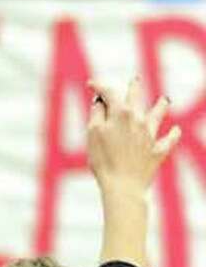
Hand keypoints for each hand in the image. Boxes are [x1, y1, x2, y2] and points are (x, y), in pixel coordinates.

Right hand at [87, 77, 179, 192]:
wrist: (123, 186)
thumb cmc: (104, 161)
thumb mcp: (93, 135)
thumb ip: (96, 114)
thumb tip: (101, 102)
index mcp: (120, 112)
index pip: (109, 92)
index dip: (99, 86)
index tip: (91, 85)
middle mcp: (138, 118)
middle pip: (136, 97)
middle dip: (133, 87)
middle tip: (134, 80)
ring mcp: (150, 134)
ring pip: (158, 114)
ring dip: (161, 105)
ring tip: (164, 100)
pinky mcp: (157, 151)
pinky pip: (169, 140)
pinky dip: (172, 135)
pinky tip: (176, 131)